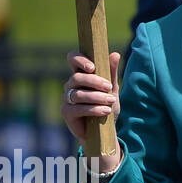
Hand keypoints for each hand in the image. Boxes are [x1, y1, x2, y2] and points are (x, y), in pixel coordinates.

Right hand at [61, 51, 121, 173]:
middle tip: (109, 87)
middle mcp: (70, 85)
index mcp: (81, 75)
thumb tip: (115, 54)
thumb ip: (111, 72)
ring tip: (111, 101)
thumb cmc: (106, 104)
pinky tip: (106, 111)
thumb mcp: (112, 88)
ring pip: (79, 94)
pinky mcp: (66, 112)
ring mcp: (67, 99)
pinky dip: (94, 109)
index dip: (79, 59)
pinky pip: (78, 109)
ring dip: (97, 97)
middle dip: (94, 81)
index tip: (92, 67)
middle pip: (77, 77)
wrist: (104, 128)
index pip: (72, 59)